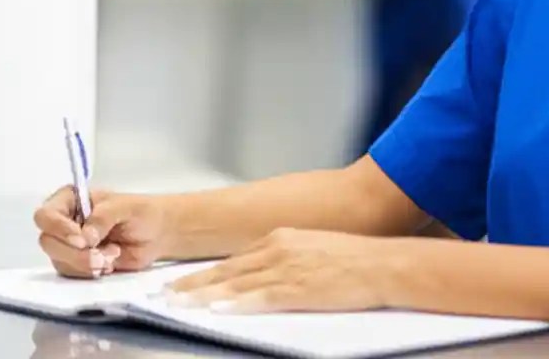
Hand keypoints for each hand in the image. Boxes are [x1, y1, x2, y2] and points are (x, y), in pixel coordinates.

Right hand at [34, 187, 170, 278]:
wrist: (156, 235)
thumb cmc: (140, 213)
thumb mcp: (125, 207)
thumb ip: (103, 217)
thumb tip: (86, 237)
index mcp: (69, 201)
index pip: (46, 216)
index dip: (59, 229)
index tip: (82, 240)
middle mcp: (63, 223)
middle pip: (48, 242)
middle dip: (75, 253)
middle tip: (100, 255)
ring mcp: (67, 246)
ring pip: (59, 261)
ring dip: (86, 264)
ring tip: (113, 254)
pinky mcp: (76, 264)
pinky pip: (72, 274)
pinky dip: (90, 272)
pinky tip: (110, 263)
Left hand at [164, 228, 402, 313]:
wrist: (383, 264)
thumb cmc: (356, 259)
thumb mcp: (314, 248)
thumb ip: (286, 257)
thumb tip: (265, 272)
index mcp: (281, 238)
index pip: (234, 259)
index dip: (205, 273)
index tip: (182, 282)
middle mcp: (278, 249)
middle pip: (226, 270)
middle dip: (192, 284)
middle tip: (165, 293)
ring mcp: (286, 269)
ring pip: (234, 284)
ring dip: (202, 295)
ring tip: (177, 304)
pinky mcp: (298, 289)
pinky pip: (259, 298)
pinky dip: (235, 304)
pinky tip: (216, 310)